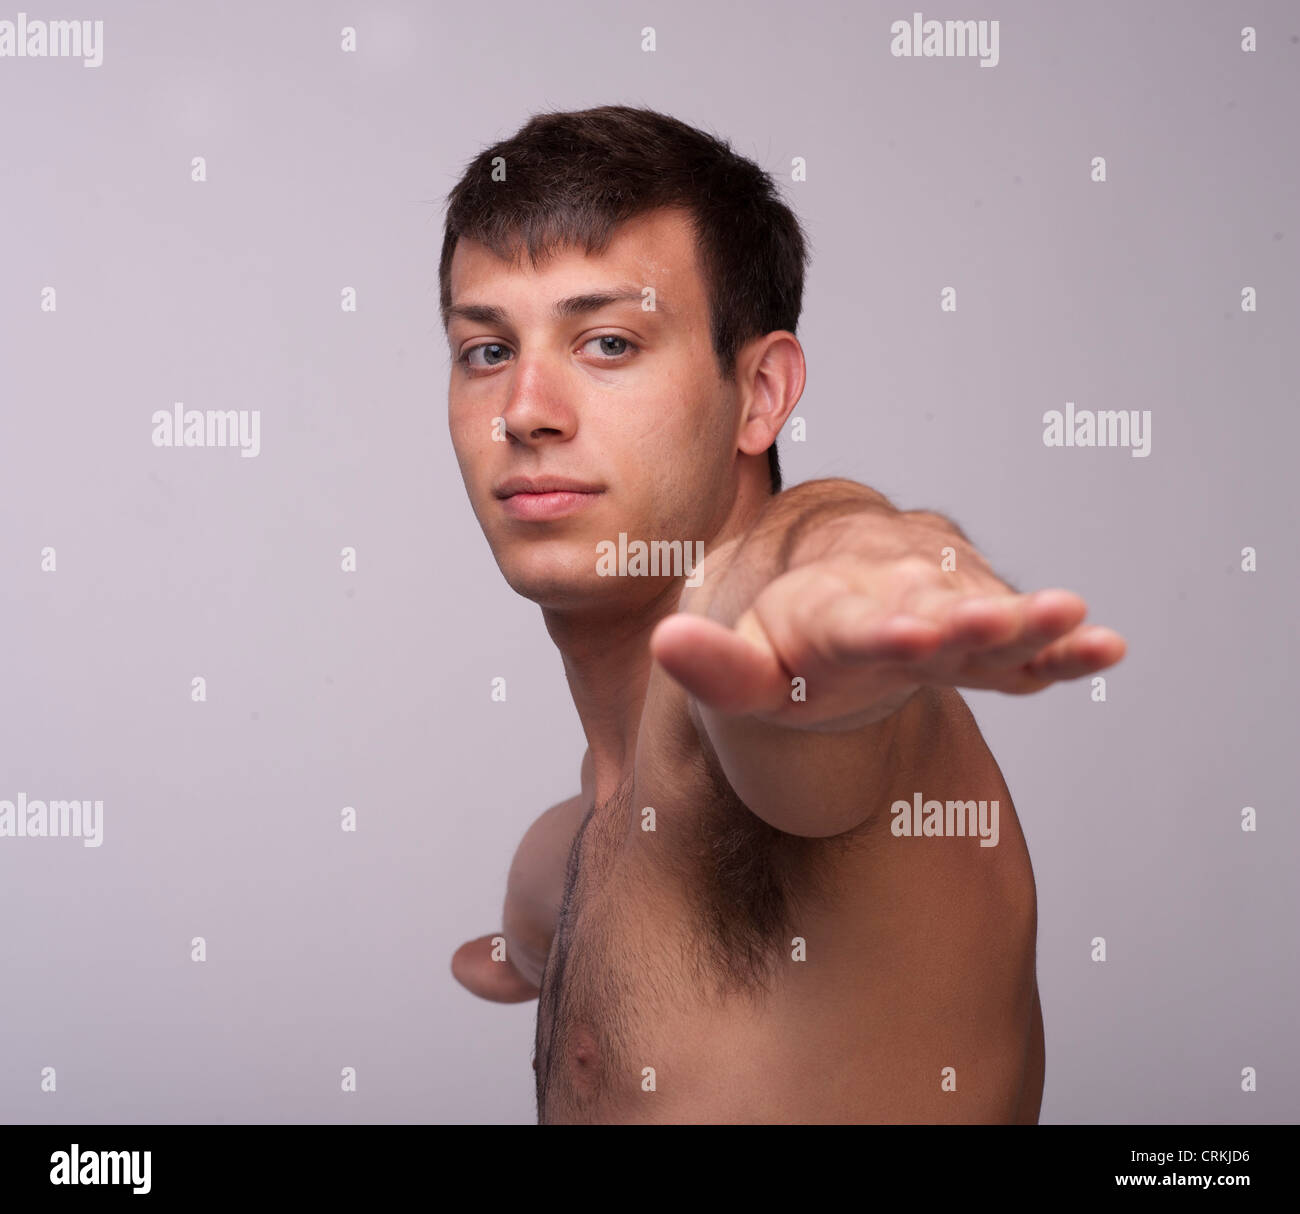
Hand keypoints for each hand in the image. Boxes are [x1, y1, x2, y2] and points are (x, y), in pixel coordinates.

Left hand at [650, 514, 1126, 730]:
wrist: (825, 614)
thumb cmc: (782, 650)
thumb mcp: (743, 670)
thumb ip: (713, 667)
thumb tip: (665, 640)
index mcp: (829, 613)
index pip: (855, 622)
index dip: (882, 630)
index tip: (909, 634)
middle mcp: (893, 602)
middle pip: (934, 610)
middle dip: (968, 619)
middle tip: (1002, 618)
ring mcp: (942, 616)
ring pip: (988, 617)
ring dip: (1029, 622)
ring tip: (1075, 617)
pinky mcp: (977, 634)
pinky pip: (1022, 646)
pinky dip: (1060, 648)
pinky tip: (1105, 648)